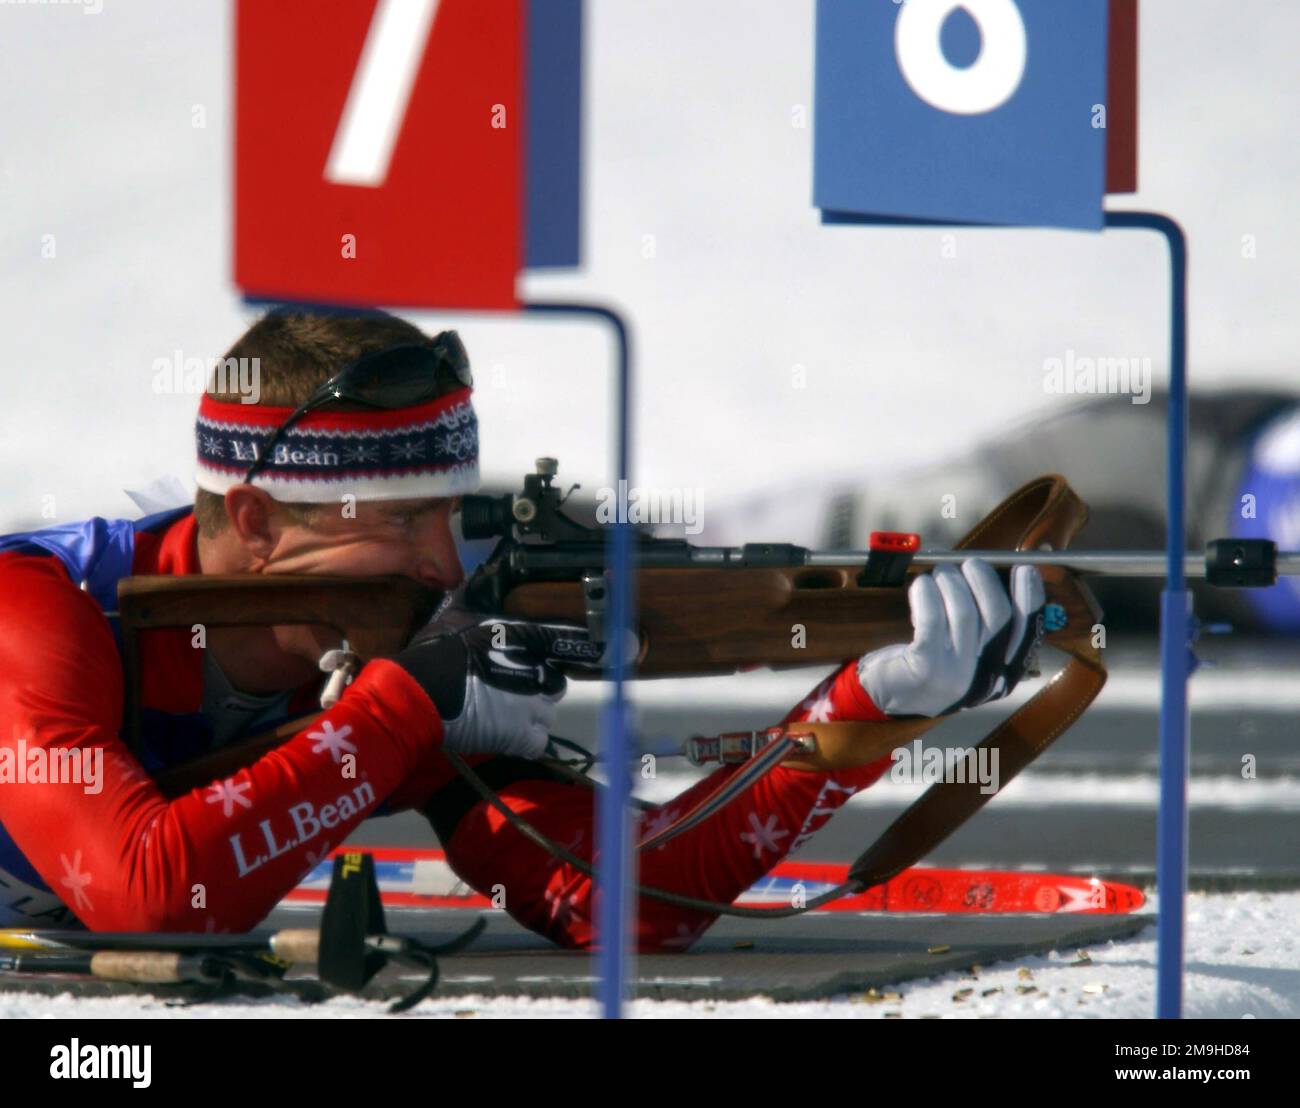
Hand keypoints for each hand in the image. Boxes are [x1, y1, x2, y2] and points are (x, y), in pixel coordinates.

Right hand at [394, 615, 601, 758]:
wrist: (421, 691)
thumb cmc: (438, 650)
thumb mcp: (458, 613)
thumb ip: (478, 595)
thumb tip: (485, 571)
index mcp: (525, 638)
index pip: (569, 640)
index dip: (586, 645)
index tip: (613, 648)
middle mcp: (537, 669)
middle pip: (555, 681)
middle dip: (539, 686)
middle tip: (511, 688)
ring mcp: (532, 704)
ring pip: (547, 712)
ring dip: (532, 714)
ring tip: (503, 714)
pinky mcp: (521, 734)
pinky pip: (538, 741)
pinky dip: (526, 740)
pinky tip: (508, 734)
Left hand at [857, 559, 1045, 717]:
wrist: (884, 696)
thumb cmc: (927, 662)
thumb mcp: (963, 648)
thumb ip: (983, 621)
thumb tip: (995, 572)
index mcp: (1003, 674)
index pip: (1027, 632)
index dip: (1030, 597)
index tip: (1023, 569)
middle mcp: (986, 679)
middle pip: (999, 615)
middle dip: (984, 580)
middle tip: (967, 564)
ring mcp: (957, 676)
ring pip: (965, 612)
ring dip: (951, 581)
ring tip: (938, 574)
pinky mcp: (926, 668)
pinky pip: (932, 618)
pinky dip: (927, 593)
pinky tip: (921, 587)